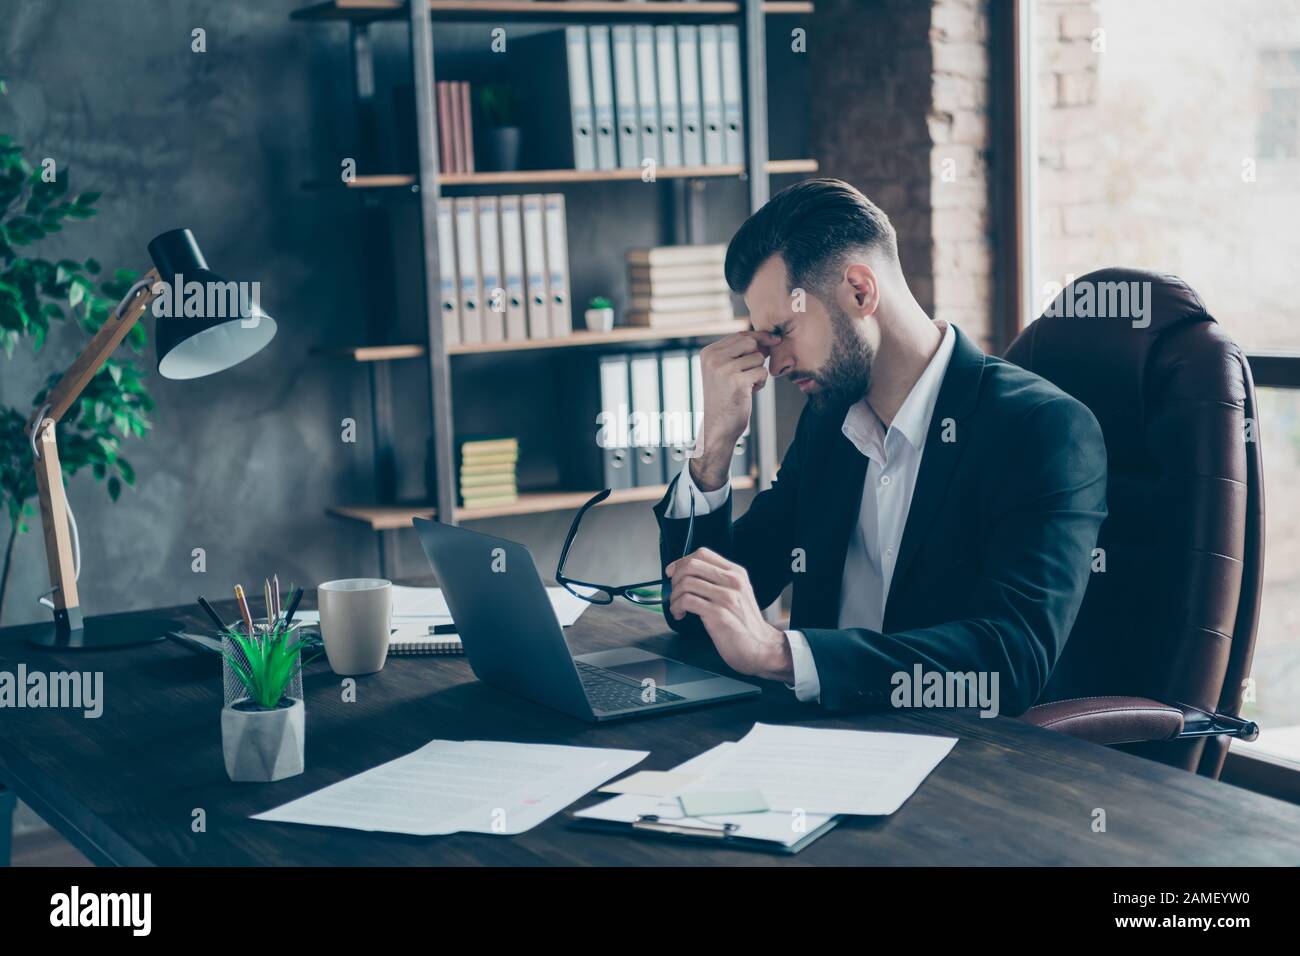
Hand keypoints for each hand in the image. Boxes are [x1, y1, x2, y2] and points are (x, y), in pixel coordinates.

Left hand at [665, 547, 792, 681]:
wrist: (761, 647)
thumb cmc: (744, 624)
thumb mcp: (737, 594)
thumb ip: (717, 581)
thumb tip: (686, 575)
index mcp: (736, 573)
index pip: (703, 554)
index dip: (681, 561)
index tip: (672, 572)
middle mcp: (733, 581)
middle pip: (692, 565)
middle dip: (675, 578)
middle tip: (674, 591)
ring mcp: (727, 597)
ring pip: (687, 582)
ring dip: (675, 595)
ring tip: (677, 606)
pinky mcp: (718, 614)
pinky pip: (687, 601)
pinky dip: (677, 607)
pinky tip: (680, 614)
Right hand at [690, 331, 776, 490]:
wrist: (718, 426)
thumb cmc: (725, 397)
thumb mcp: (725, 370)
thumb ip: (739, 352)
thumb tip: (768, 337)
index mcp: (708, 352)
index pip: (740, 335)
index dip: (758, 338)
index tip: (773, 340)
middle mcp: (713, 358)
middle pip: (750, 342)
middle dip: (758, 356)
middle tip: (752, 372)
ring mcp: (724, 369)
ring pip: (758, 357)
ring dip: (758, 372)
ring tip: (747, 385)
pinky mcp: (737, 381)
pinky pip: (762, 372)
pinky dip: (761, 383)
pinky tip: (749, 392)